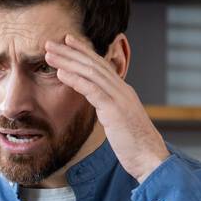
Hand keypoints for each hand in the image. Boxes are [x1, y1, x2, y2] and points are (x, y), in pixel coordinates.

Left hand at [44, 34, 169, 183]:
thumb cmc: (134, 145)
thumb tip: (99, 106)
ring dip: (68, 62)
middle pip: (93, 64)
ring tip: (50, 54)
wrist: (150, 158)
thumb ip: (109, 110)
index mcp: (123, 91)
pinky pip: (92, 90)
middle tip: (51, 42)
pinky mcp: (115, 110)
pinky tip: (60, 73)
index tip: (67, 42)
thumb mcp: (120, 122)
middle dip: (71, 51)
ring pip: (91, 73)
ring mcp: (119, 98)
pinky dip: (75, 79)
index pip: (101, 66)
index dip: (83, 52)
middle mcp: (122, 89)